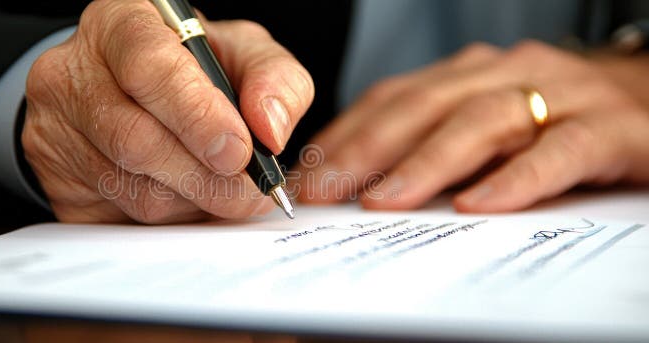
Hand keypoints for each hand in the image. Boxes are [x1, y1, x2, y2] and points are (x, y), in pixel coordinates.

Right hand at [23, 0, 313, 222]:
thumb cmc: (190, 69)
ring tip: (219, 189)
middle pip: (137, 139)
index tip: (238, 150)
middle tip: (248, 191)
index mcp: (119, 23)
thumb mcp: (241, 54)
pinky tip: (185, 198)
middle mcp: (73, 72)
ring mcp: (55, 129)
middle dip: (206, 176)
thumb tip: (271, 130)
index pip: (149, 66)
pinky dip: (166, 218)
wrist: (127, 92)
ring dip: (190, 200)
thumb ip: (274, 79)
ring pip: (131, 186)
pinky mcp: (56, 180)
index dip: (197, 115)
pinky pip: (117, 216)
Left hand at [294, 41, 648, 211]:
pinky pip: (557, 152)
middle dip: (365, 150)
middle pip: (423, 107)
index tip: (302, 175)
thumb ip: (436, 144)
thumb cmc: (559, 119)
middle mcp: (507, 74)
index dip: (344, 135)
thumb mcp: (489, 123)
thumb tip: (362, 187)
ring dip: (424, 163)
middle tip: (322, 192)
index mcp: (470, 74)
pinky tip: (476, 205)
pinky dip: (514, 178)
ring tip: (381, 202)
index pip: (392, 98)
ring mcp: (559, 95)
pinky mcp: (609, 128)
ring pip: (480, 123)